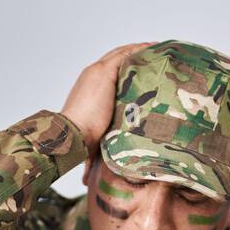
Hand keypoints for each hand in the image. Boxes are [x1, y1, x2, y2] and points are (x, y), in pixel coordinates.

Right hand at [61, 42, 154, 178]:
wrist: (70, 136)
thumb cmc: (77, 144)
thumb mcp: (89, 144)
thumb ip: (93, 153)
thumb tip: (87, 182)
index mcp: (89, 89)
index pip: (109, 73)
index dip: (125, 69)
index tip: (142, 71)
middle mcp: (91, 76)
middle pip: (117, 59)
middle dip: (135, 56)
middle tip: (155, 55)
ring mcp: (97, 72)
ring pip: (122, 53)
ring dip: (141, 49)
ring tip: (159, 48)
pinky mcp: (103, 72)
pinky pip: (125, 54)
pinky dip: (140, 49)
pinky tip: (155, 48)